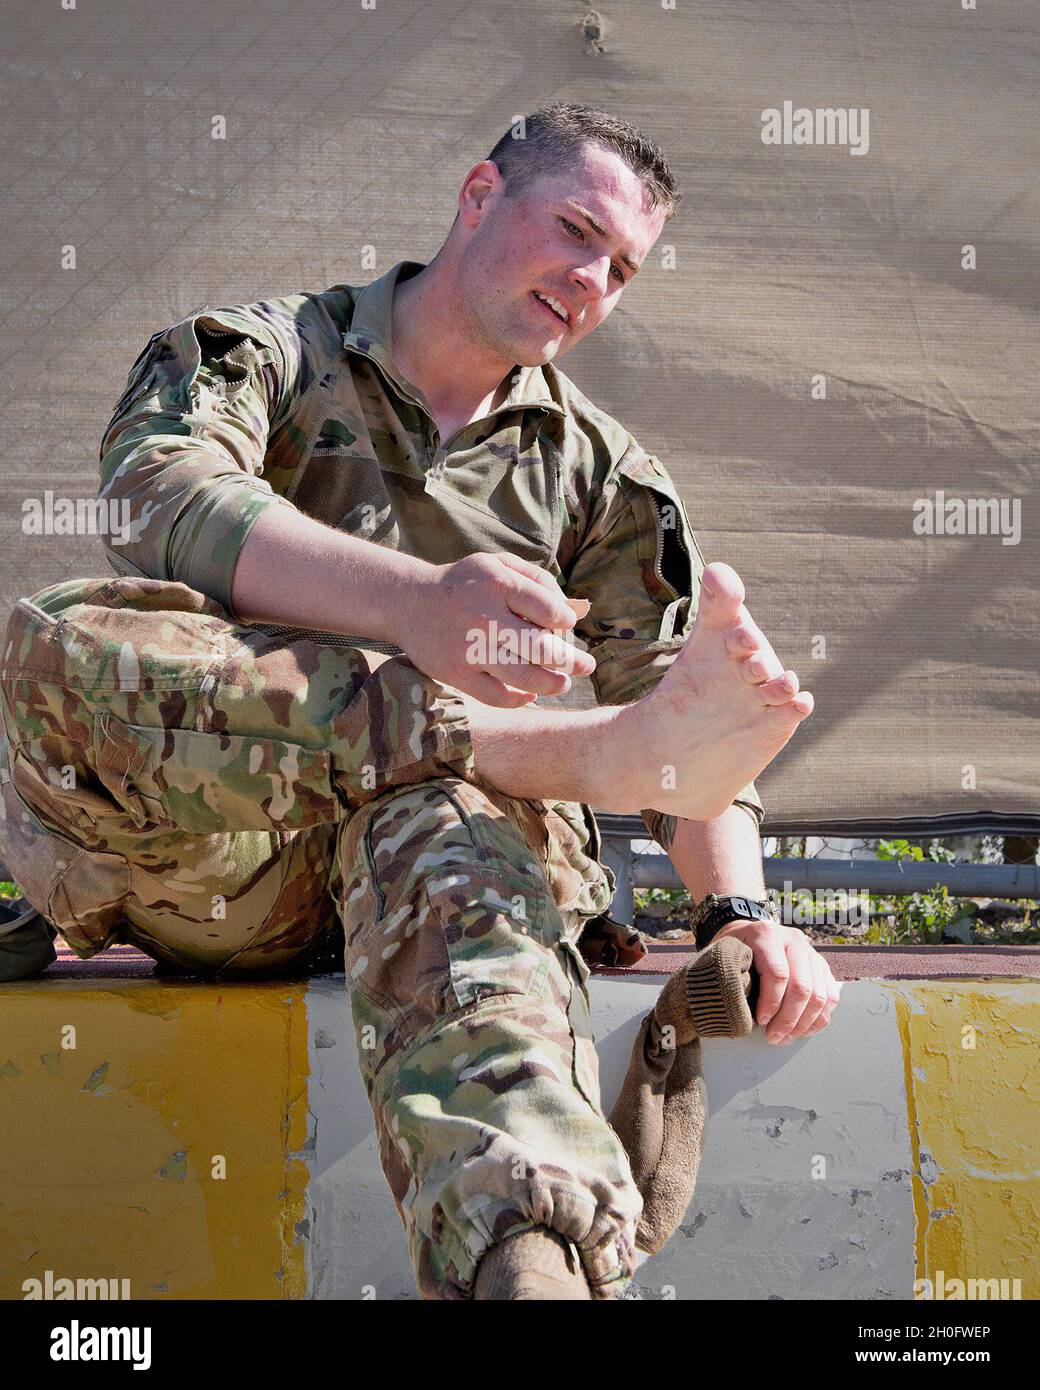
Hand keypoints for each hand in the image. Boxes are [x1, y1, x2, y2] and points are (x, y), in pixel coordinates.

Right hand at [400, 551, 594, 708]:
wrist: (409, 602)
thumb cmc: (466, 583)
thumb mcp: (498, 564)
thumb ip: (538, 580)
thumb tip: (574, 610)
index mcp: (498, 584)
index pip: (548, 609)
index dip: (566, 621)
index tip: (568, 624)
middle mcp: (483, 616)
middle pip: (541, 648)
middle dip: (571, 661)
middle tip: (586, 666)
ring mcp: (469, 648)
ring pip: (523, 677)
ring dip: (552, 684)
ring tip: (563, 683)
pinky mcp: (456, 673)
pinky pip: (496, 696)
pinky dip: (520, 700)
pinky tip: (531, 694)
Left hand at [712, 918, 840, 1043]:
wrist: (746, 933)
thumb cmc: (732, 950)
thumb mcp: (724, 955)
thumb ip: (732, 976)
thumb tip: (741, 1011)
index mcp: (767, 934)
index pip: (778, 974)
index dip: (771, 1003)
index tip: (760, 1021)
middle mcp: (793, 940)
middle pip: (802, 987)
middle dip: (788, 1019)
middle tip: (773, 1037)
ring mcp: (811, 952)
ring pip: (819, 996)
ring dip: (803, 1024)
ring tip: (784, 1038)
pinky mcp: (822, 967)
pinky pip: (830, 998)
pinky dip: (818, 1019)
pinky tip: (801, 1031)